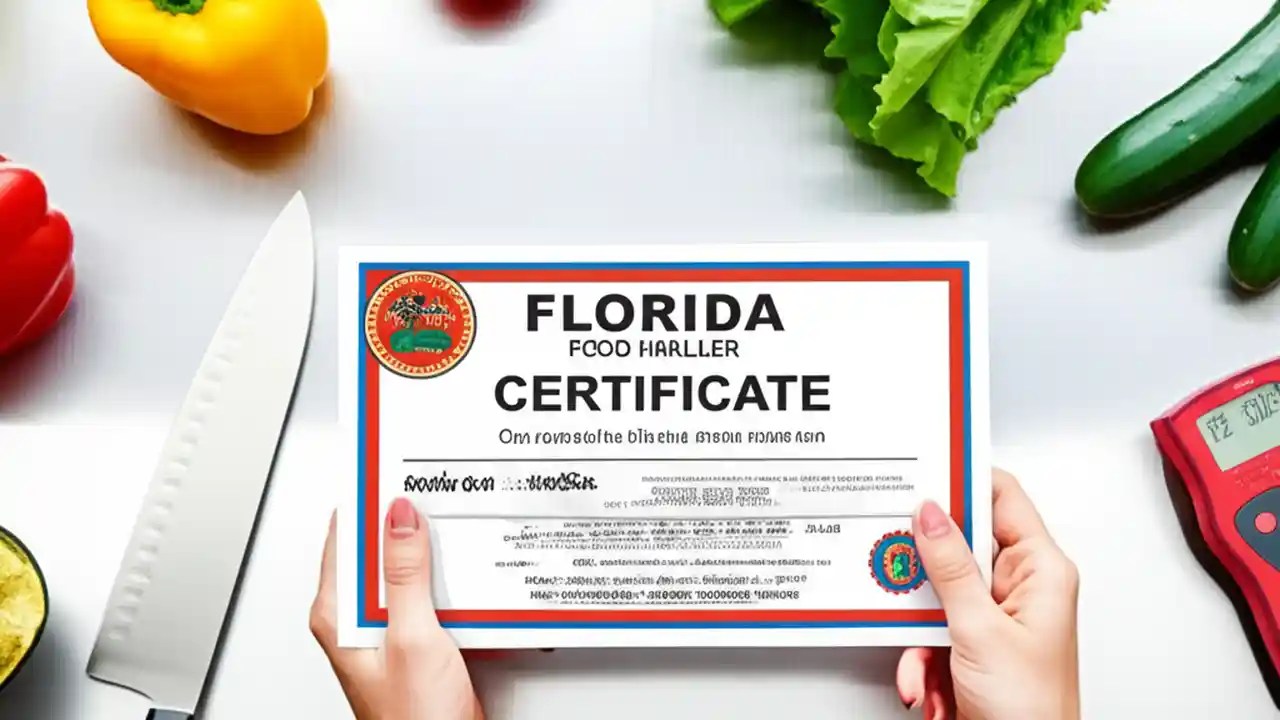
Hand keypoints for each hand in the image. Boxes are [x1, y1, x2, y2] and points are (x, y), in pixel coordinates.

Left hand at [310, 498, 484, 719]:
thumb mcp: (412, 636)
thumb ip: (406, 574)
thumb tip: (399, 515)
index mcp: (339, 616)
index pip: (345, 538)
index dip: (367, 501)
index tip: (390, 470)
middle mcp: (361, 620)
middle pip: (380, 550)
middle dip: (409, 523)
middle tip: (434, 494)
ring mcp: (393, 628)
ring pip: (412, 570)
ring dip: (438, 555)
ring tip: (459, 534)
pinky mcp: (423, 638)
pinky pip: (436, 594)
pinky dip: (455, 581)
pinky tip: (473, 576)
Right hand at [896, 469, 1079, 719]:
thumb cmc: (1033, 711)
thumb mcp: (979, 630)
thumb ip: (949, 568)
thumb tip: (931, 513)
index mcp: (1041, 571)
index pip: (1003, 498)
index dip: (965, 478)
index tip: (926, 470)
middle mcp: (1020, 588)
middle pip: (958, 547)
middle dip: (924, 573)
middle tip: (901, 569)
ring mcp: (994, 618)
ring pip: (936, 595)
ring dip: (919, 632)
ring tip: (923, 656)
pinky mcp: (971, 646)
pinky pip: (930, 631)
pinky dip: (920, 660)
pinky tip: (927, 682)